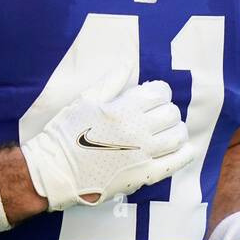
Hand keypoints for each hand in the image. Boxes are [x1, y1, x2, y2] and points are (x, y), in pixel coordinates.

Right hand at [20, 62, 192, 210]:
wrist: (56, 170)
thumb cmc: (67, 133)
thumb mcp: (85, 100)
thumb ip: (111, 82)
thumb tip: (127, 64)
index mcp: (125, 108)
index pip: (160, 92)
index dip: (159, 92)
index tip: (151, 97)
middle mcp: (138, 130)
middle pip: (171, 113)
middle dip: (167, 110)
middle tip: (157, 115)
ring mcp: (143, 154)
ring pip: (178, 136)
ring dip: (177, 130)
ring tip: (167, 131)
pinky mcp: (144, 175)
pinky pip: (176, 162)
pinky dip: (184, 153)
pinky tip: (182, 148)